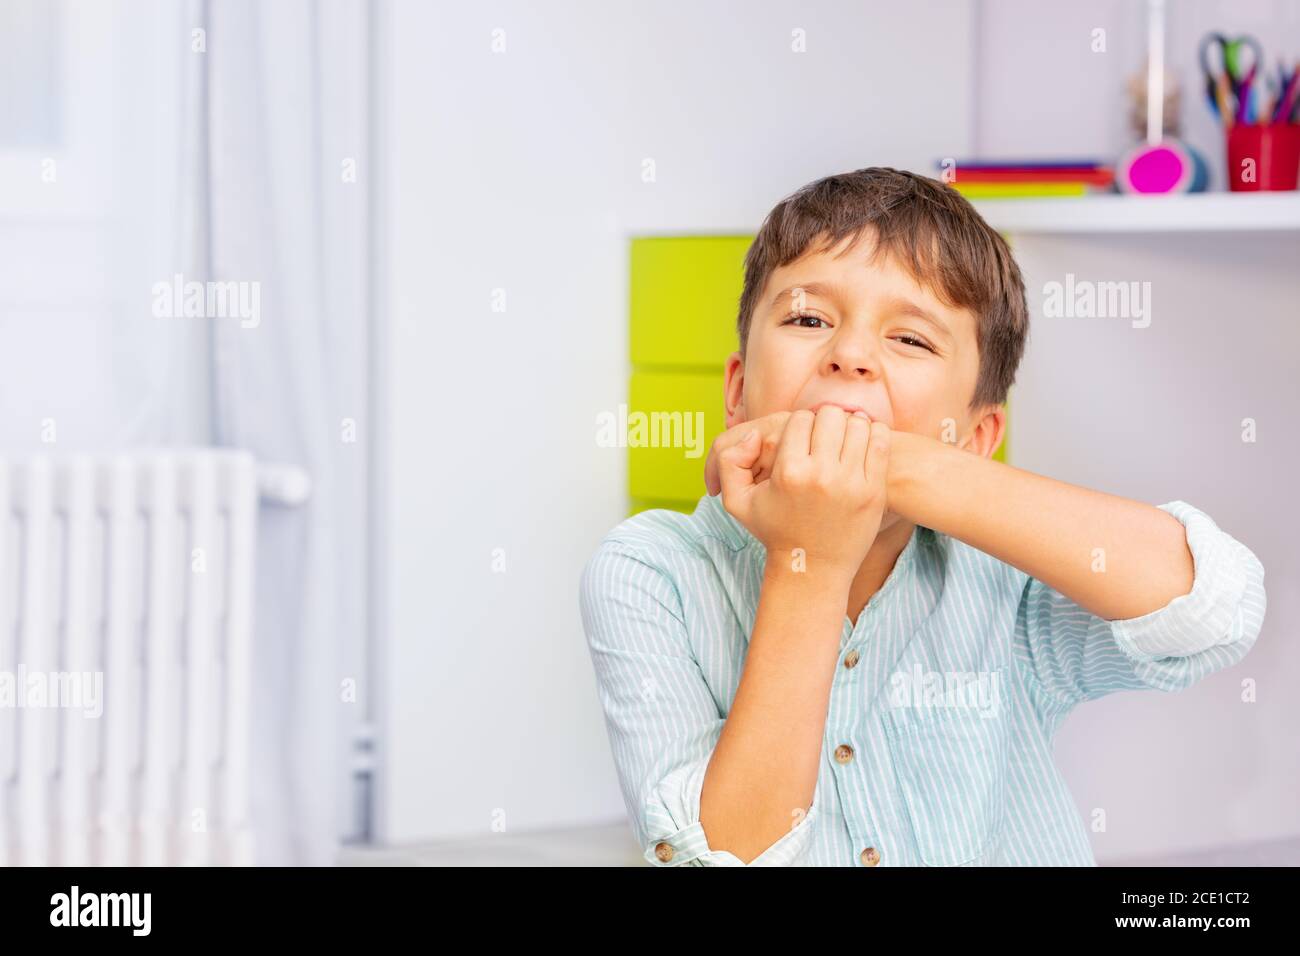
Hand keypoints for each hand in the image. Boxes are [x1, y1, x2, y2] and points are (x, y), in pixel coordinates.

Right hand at [715, 405, 890, 575]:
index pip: (800, 418)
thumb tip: (754, 434)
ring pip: (856, 423)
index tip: (803, 439)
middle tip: (824, 436)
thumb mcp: (737, 502)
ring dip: (849, 427)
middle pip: (830, 415)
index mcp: (789, 472)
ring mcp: (851, 482)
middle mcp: (821, 475)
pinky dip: (873, 435)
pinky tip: (862, 445)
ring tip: (842, 440)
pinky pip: (880, 440)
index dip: (800, 424)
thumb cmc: (775, 530)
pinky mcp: (874, 490)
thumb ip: (729, 463)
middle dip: (825, 421)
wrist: (812, 567)